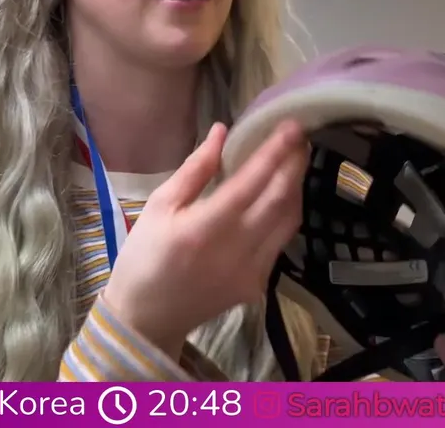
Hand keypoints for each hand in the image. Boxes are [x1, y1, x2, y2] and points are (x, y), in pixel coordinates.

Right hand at [101, 120, 308, 358]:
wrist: (147, 318)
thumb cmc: (144, 257)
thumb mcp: (158, 206)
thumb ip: (195, 169)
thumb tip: (222, 131)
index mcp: (204, 229)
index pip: (252, 183)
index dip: (275, 152)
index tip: (291, 127)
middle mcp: (236, 251)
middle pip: (280, 200)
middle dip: (294, 164)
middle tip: (300, 137)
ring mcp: (252, 272)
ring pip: (288, 221)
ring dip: (295, 188)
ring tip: (295, 161)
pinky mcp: (258, 284)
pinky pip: (280, 242)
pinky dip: (285, 214)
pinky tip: (280, 196)